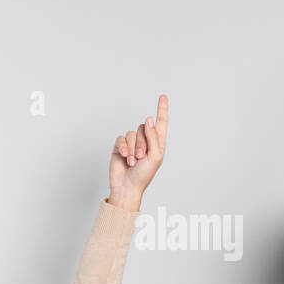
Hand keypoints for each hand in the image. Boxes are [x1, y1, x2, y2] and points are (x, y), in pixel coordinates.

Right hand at [108, 94, 168, 208]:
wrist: (127, 186)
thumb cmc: (144, 175)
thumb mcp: (155, 156)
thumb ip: (154, 137)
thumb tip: (149, 120)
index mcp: (157, 143)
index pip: (160, 123)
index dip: (162, 109)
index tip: (163, 96)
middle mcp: (145, 141)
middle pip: (143, 127)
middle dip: (142, 143)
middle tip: (141, 158)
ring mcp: (132, 143)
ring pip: (132, 133)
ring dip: (132, 149)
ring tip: (133, 161)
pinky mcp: (120, 146)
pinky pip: (121, 138)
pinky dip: (123, 148)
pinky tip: (124, 157)